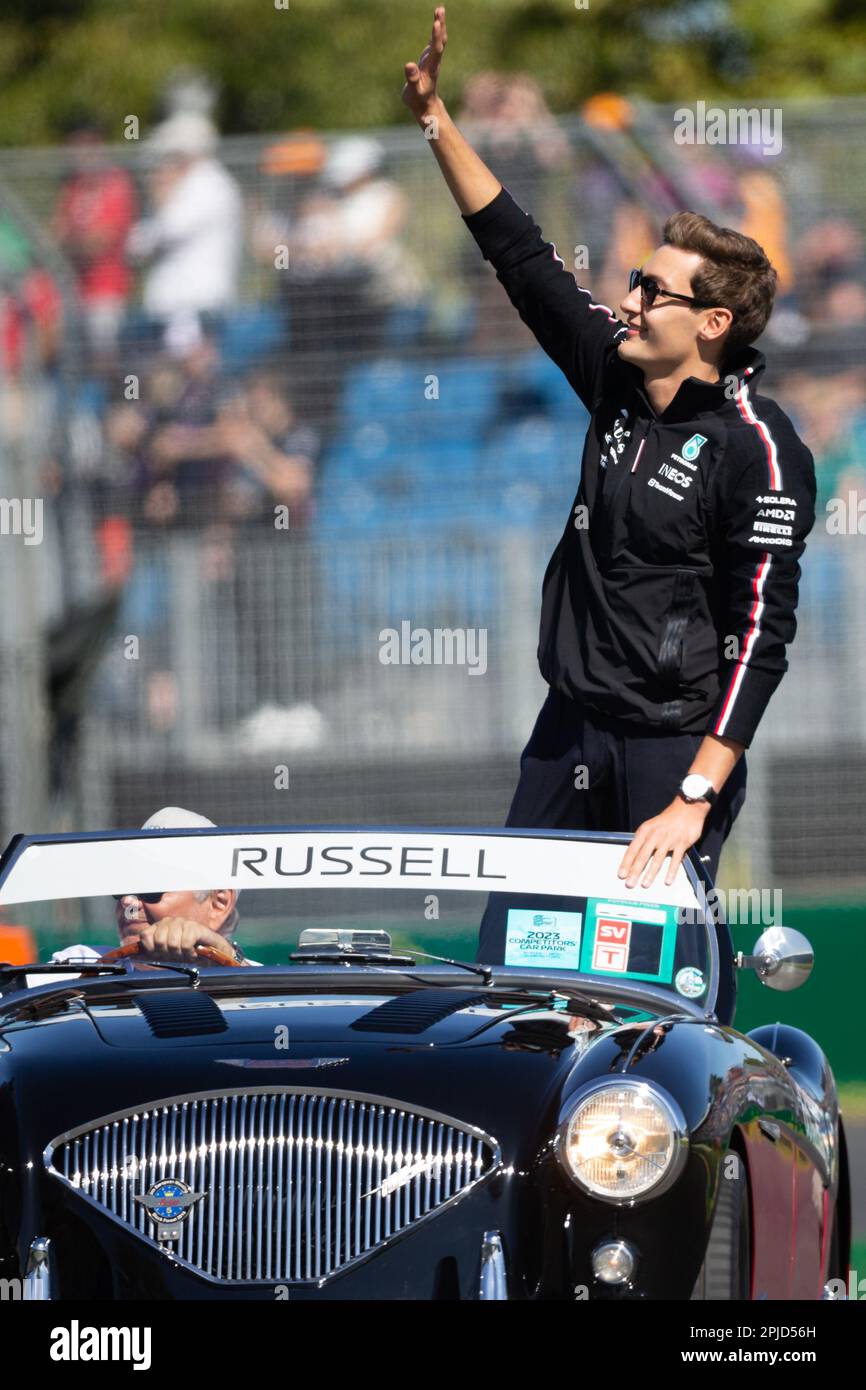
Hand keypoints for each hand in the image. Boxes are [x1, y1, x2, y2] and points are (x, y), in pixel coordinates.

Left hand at [128, 917, 235, 963]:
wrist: (211, 954)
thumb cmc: (186, 953)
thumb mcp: (165, 954)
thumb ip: (148, 951)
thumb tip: (125, 955)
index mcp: (160, 926)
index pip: (145, 936)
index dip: (152, 949)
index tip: (161, 955)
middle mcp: (170, 922)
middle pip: (158, 940)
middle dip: (167, 953)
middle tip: (177, 955)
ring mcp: (183, 923)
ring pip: (172, 942)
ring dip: (180, 953)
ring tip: (186, 953)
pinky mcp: (195, 928)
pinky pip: (185, 942)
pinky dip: (189, 952)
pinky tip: (193, 952)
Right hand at [402, 5, 447, 122]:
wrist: (425, 106)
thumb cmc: (417, 100)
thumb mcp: (413, 92)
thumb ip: (412, 79)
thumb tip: (409, 65)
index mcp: (431, 68)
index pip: (436, 50)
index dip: (436, 37)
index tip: (436, 23)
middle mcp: (434, 62)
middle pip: (440, 41)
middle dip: (440, 26)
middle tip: (440, 10)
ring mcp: (433, 60)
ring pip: (439, 40)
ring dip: (440, 25)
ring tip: (439, 9)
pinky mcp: (429, 59)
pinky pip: (435, 42)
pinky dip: (436, 30)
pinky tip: (436, 21)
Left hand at [617, 797, 709, 888]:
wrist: (688, 808)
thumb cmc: (668, 819)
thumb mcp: (651, 825)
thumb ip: (643, 839)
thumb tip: (634, 856)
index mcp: (645, 830)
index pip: (632, 849)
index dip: (626, 863)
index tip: (621, 874)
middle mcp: (655, 835)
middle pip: (642, 856)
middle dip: (635, 871)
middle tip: (630, 883)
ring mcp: (669, 839)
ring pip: (657, 859)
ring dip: (650, 873)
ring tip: (645, 884)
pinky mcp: (682, 843)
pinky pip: (676, 860)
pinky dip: (671, 871)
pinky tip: (667, 881)